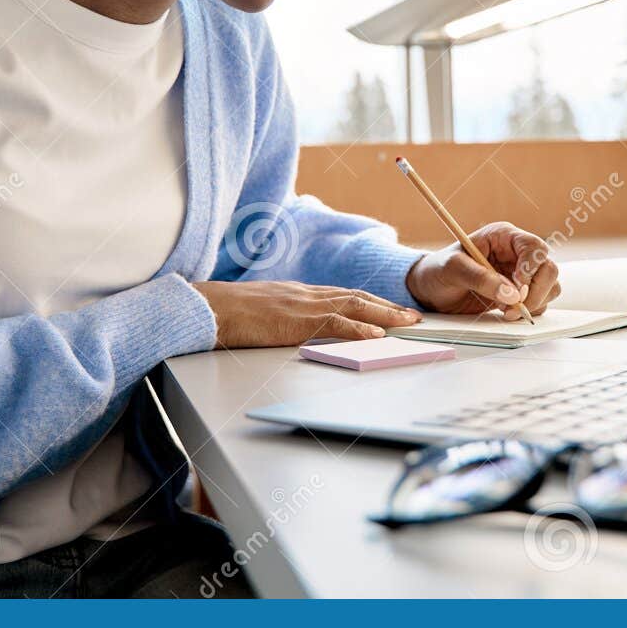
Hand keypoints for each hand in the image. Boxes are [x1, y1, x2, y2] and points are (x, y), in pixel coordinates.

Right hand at [191, 280, 422, 347]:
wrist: (212, 308)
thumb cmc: (231, 313)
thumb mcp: (266, 310)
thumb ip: (286, 314)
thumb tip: (298, 325)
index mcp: (301, 292)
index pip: (345, 294)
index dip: (372, 301)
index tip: (392, 308)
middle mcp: (308, 294)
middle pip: (358, 296)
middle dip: (389, 306)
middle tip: (414, 316)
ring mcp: (304, 305)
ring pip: (355, 305)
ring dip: (386, 314)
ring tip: (408, 323)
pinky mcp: (298, 321)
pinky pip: (336, 323)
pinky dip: (359, 328)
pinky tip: (377, 334)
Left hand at [405, 221, 560, 320]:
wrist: (431, 290)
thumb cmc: (438, 271)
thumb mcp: (452, 269)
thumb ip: (480, 278)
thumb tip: (511, 294)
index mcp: (503, 237)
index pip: (533, 247)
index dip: (531, 268)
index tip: (517, 286)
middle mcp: (517, 253)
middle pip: (548, 268)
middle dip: (536, 290)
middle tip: (514, 306)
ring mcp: (521, 274)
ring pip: (550, 286)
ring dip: (535, 303)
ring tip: (506, 311)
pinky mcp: (521, 293)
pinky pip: (541, 302)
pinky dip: (530, 311)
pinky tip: (506, 313)